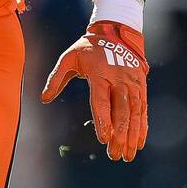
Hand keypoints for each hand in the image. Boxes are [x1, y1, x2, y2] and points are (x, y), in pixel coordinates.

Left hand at [41, 21, 148, 161]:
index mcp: (101, 74)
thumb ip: (56, 78)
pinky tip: (140, 142)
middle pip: (121, 111)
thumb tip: (43, 98)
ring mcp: (133, 83)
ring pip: (134, 113)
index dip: (103, 120)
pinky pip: (143, 109)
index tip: (103, 138)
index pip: (102, 101)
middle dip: (120, 135)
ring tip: (128, 155)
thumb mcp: (69, 57)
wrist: (116, 32)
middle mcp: (120, 80)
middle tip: (115, 155)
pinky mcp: (141, 85)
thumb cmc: (88, 47)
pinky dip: (142, 126)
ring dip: (132, 135)